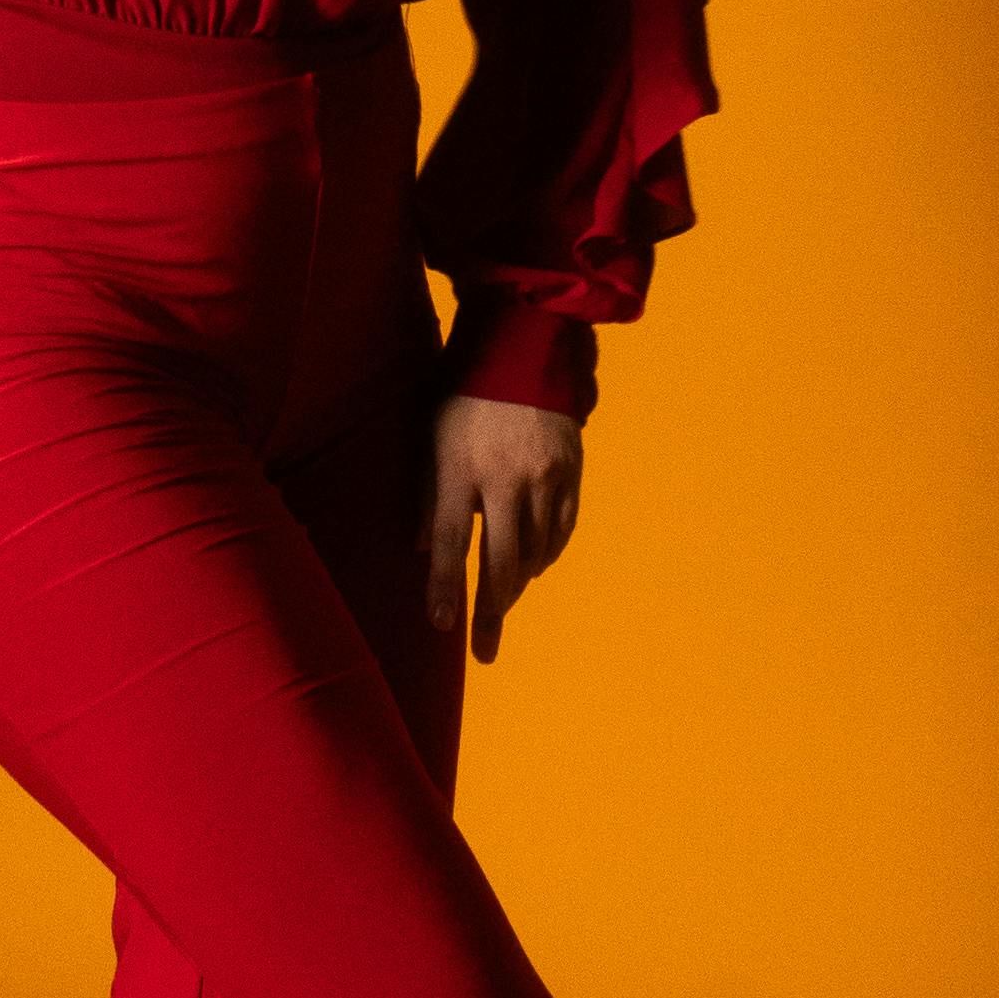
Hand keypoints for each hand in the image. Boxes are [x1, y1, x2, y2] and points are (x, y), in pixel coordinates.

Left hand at [425, 396, 583, 663]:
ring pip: (534, 552)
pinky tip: (532, 567)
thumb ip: (429, 496)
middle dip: (490, 613)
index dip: (447, 587)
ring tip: (500, 604)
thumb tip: (427, 551)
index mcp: (462, 467)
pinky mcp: (572, 471)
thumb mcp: (431, 438)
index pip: (453, 542)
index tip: (444, 626)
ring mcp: (544, 476)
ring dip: (516, 585)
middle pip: (500, 561)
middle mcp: (506, 477)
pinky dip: (545, 555)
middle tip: (484, 650)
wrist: (524, 347)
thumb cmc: (463, 394)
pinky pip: (561, 531)